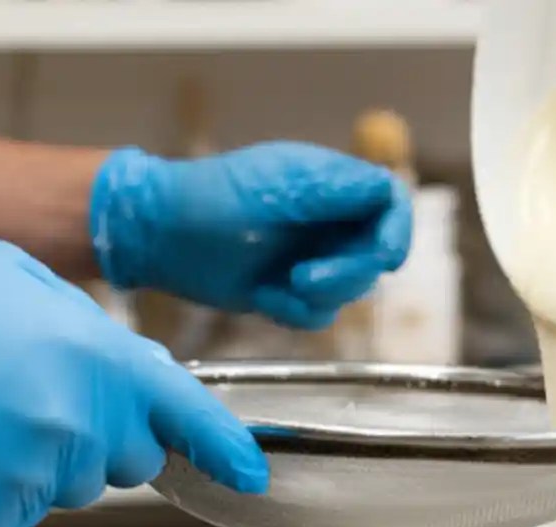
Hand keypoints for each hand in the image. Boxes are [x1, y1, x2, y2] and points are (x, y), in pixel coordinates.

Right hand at [0, 239, 266, 526]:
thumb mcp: (18, 277)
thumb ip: (91, 330)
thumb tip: (131, 366)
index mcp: (93, 355)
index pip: (185, 412)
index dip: (223, 445)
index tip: (249, 470)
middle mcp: (76, 421)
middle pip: (130, 457)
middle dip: (104, 432)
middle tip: (38, 393)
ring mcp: (33, 474)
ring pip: (73, 483)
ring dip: (46, 455)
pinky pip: (21, 510)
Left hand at [90, 141, 411, 329]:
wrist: (157, 237)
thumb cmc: (209, 202)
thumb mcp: (275, 190)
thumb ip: (335, 191)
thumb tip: (386, 189)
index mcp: (327, 184)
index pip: (388, 201)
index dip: (397, 230)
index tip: (386, 259)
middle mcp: (326, 219)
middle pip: (373, 253)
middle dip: (344, 273)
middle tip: (302, 280)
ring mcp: (309, 255)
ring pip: (349, 289)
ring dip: (317, 296)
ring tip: (273, 288)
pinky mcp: (290, 288)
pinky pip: (319, 313)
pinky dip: (295, 313)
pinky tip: (262, 298)